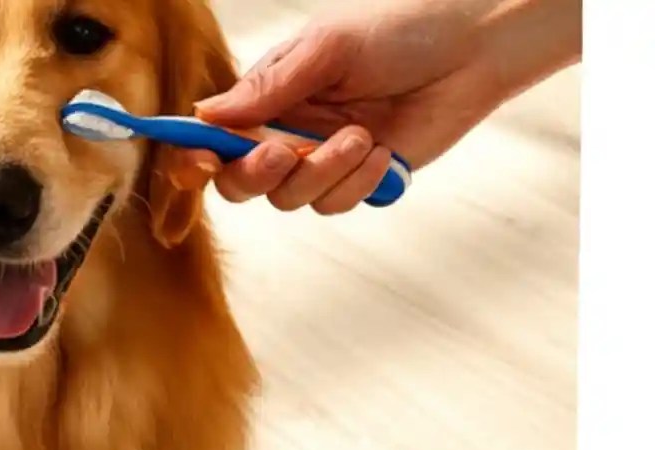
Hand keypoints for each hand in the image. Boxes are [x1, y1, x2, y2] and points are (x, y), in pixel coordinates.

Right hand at [173, 0, 580, 213]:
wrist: (470, 48)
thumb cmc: (396, 31)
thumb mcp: (324, 48)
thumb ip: (267, 87)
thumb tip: (204, 114)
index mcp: (266, 96)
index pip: (212, 136)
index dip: (194, 156)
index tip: (199, 163)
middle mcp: (284, 131)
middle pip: (239, 182)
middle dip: (257, 175)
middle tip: (284, 155)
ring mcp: (319, 161)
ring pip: (289, 198)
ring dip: (322, 173)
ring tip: (362, 137)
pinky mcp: (355, 182)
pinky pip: (334, 204)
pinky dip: (356, 183)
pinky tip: (383, 151)